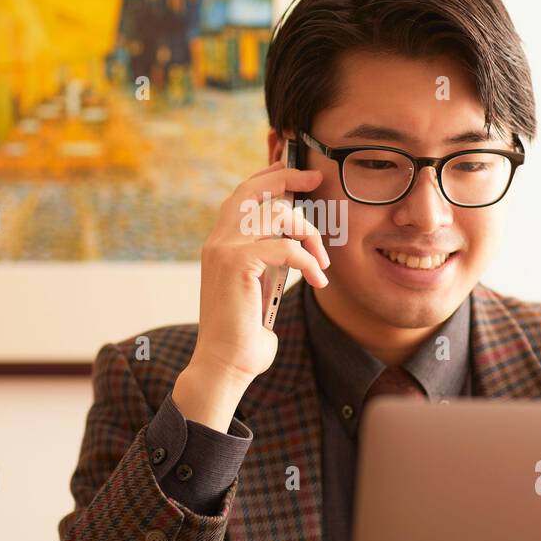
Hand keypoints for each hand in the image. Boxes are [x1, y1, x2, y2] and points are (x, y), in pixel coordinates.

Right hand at [173, 160, 330, 430]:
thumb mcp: (259, 286)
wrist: (225, 364)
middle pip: (254, 190)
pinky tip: (319, 279)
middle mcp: (218, 240)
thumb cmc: (245, 332)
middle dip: (288, 177)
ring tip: (322, 261)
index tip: (302, 176)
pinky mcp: (237, 264)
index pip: (243, 194)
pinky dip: (310, 261)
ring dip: (308, 233)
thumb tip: (294, 240)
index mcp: (220, 243)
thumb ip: (268, 259)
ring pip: (275, 214)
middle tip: (316, 179)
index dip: (272, 177)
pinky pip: (286, 247)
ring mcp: (224, 250)